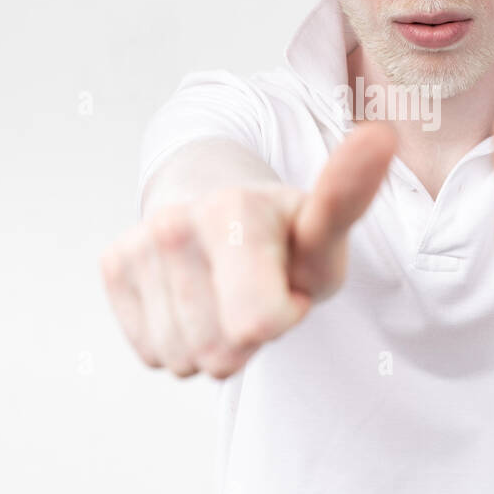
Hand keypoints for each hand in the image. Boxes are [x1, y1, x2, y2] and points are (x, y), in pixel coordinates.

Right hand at [100, 122, 395, 377]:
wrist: (216, 197)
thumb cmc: (284, 233)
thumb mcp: (325, 231)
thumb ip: (348, 201)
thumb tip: (380, 133)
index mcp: (234, 210)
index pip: (257, 323)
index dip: (284, 317)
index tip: (293, 281)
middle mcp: (176, 223)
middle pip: (221, 354)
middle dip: (249, 337)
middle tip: (258, 288)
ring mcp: (138, 243)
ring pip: (185, 360)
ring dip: (213, 340)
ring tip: (226, 290)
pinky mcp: (112, 265)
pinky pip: (153, 355)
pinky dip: (179, 340)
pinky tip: (193, 296)